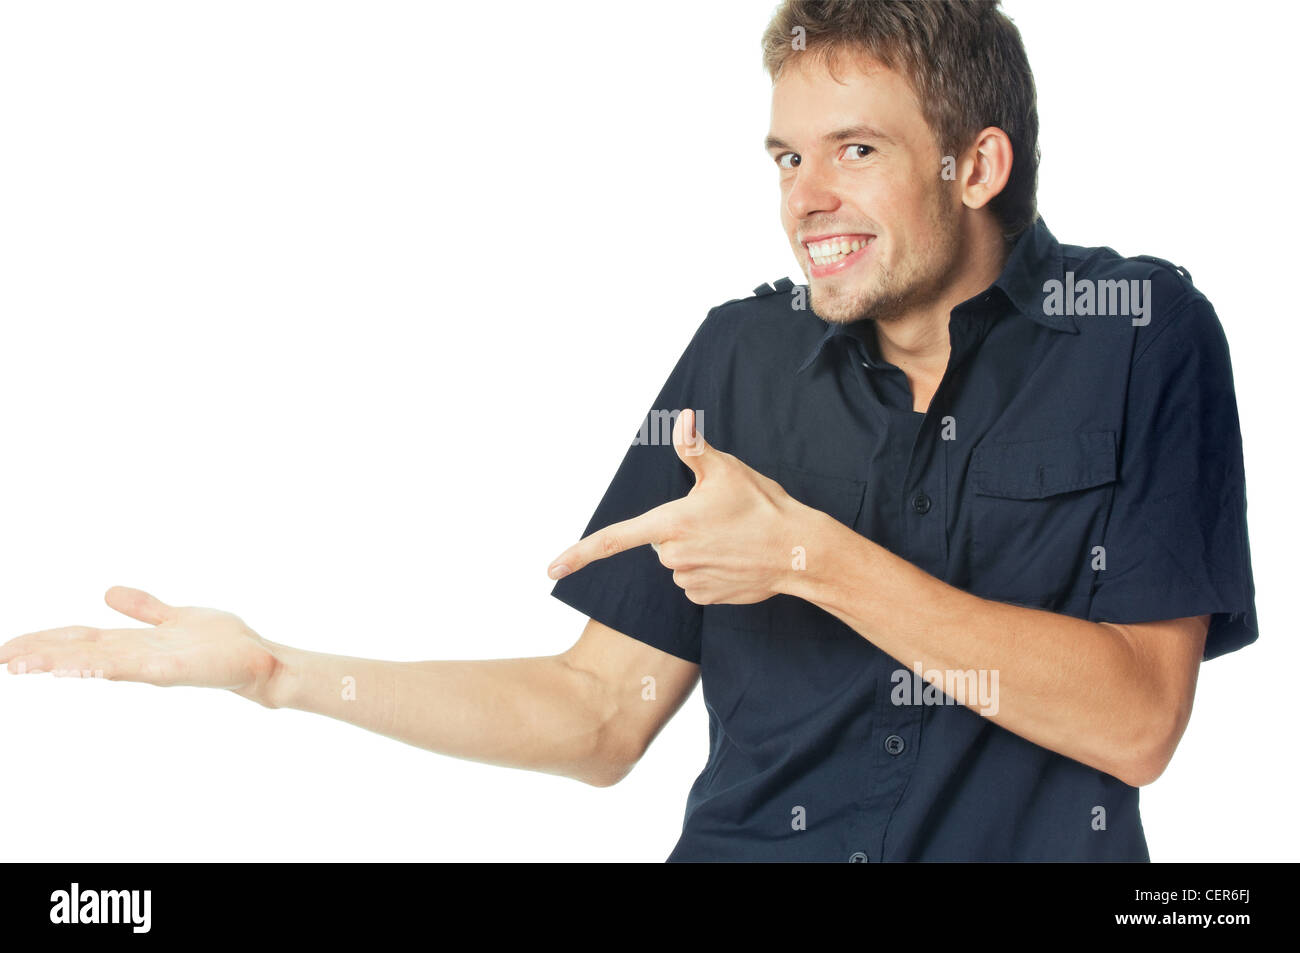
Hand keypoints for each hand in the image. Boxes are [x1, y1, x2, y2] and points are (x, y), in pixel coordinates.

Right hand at [0, 586, 281, 704]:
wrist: (259, 662)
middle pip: (78, 652)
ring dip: (58, 662)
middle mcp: (137, 655)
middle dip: (38, 655)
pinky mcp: (173, 670)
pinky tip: (77, 666)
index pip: (80, 640)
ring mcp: (153, 664)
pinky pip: (132, 667)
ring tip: (21, 664)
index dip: (44, 642)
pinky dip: (103, 666)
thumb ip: (143, 608)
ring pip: (96, 661)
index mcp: (134, 642)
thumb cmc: (223, 643)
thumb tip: (108, 591)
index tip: (6, 649)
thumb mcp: (175, 617)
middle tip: (0, 660)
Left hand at [547, 408, 817, 604]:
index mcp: (669, 523)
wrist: (798, 551)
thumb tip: (682, 418)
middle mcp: (673, 556)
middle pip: (660, 541)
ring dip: (698, 550)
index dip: (579, 554)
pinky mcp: (705, 598)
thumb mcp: (727, 470)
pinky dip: (710, 569)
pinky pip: (695, 580)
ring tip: (732, 538)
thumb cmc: (762, 505)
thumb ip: (695, 448)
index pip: (613, 539)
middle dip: (680, 529)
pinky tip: (735, 559)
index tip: (551, 569)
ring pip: (678, 561)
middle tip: (719, 518)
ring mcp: (689, 580)